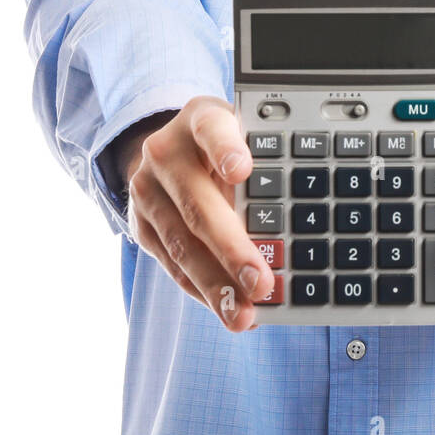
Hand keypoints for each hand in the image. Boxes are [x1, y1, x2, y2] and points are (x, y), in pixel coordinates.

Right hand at [116, 96, 271, 331]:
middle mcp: (165, 152)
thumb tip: (295, 229)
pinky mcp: (139, 226)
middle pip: (197, 204)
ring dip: (215, 285)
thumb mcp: (243, 135)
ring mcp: (147, 190)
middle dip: (231, 249)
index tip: (242, 170)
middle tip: (261, 281)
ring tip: (244, 315)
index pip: (212, 129)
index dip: (226, 150)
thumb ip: (265, 165)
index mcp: (200, 119)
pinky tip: (229, 310)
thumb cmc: (225, 143)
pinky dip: (202, 291)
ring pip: (181, 245)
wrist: (171, 148)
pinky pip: (172, 265)